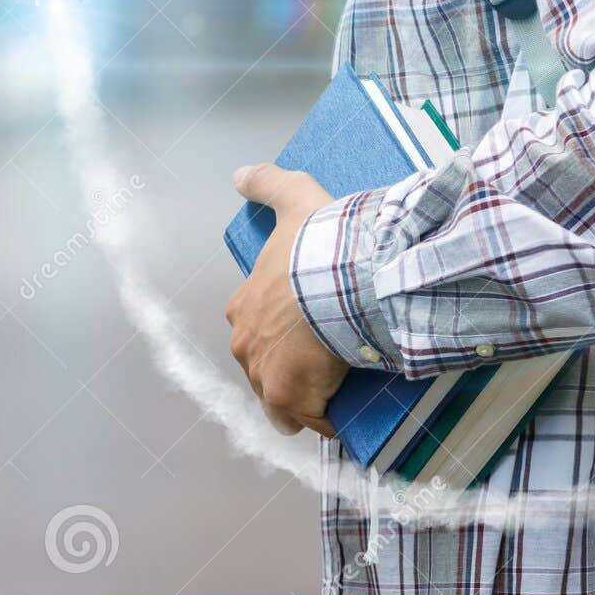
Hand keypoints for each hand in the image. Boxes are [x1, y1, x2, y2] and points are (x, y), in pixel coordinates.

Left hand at [225, 163, 345, 437]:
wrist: (339, 280)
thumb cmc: (316, 244)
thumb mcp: (293, 200)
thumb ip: (267, 184)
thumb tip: (239, 173)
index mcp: (245, 306)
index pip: (257, 329)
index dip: (283, 332)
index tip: (309, 329)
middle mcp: (246, 346)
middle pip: (268, 369)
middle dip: (294, 370)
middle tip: (331, 359)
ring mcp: (267, 377)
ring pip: (287, 401)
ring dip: (310, 399)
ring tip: (344, 389)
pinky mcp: (293, 401)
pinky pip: (315, 420)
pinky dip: (332, 420)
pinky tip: (354, 411)